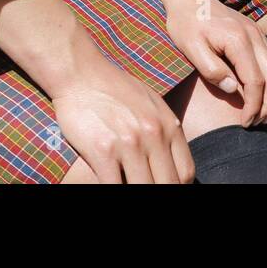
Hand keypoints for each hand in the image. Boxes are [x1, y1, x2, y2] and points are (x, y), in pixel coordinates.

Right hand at [51, 63, 194, 183]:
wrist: (80, 72)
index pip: (186, 172)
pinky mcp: (103, 151)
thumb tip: (171, 160)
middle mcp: (153, 134)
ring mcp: (129, 143)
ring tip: (129, 188)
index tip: (167, 188)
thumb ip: (164, 130)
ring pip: (144, 189)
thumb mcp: (151, 103)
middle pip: (169, 184)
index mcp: (168, 125)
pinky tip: (112, 186)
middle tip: (148, 191)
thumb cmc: (113, 88)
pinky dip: (116, 193)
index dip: (178, 188)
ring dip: (139, 195)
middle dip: (162, 194)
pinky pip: (115, 187)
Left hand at [163, 0, 266, 128]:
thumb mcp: (191, 48)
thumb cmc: (186, 24)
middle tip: (258, 122)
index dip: (253, 105)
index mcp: (238, 40)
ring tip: (262, 113)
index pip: (255, 80)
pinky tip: (263, 92)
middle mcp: (254, 35)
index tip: (245, 122)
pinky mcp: (256, 33)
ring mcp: (257, 33)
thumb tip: (232, 89)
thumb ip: (212, 70)